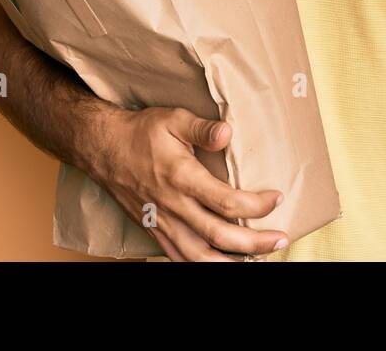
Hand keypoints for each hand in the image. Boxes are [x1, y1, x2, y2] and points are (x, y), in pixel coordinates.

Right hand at [88, 105, 288, 261]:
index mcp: (182, 178)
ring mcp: (164, 224)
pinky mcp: (156, 231)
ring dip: (234, 262)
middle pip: (222, 237)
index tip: (277, 198)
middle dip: (257, 242)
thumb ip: (202, 128)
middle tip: (281, 238)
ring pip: (201, 257)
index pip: (227, 202)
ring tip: (260, 259)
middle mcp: (174, 207)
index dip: (257, 205)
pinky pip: (181, 259)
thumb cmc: (141, 133)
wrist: (103, 149)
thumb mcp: (173, 119)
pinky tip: (223, 263)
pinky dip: (205, 265)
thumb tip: (228, 133)